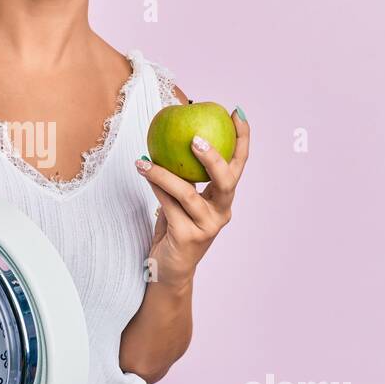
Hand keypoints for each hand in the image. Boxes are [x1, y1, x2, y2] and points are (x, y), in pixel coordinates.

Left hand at [136, 106, 249, 287]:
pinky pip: (168, 206)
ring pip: (187, 193)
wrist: (169, 269)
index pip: (238, 165)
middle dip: (214, 157)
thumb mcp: (181, 200)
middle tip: (195, 138)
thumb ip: (182, 176)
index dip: (241, 139)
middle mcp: (221, 213)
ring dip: (163, 173)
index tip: (236, 114)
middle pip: (226, 181)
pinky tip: (142, 172)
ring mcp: (207, 227)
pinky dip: (154, 187)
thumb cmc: (175, 228)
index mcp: (223, 200)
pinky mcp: (188, 237)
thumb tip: (171, 136)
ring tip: (143, 159)